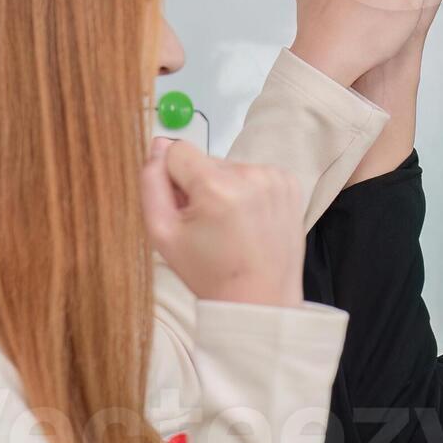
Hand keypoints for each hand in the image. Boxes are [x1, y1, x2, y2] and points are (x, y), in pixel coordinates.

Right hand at [142, 136, 305, 307]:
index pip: (177, 151)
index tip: (185, 210)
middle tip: (209, 226)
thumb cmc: (209, 273)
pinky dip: (248, 193)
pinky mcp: (290, 183)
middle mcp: (250, 175)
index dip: (173, 180)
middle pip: (205, 160)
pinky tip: (249, 222)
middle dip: (200, 186)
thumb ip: (152, 184)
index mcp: (217, 187)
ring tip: (231, 227)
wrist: (261, 298)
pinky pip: (254, 175)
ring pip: (229, 167)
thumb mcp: (162, 233)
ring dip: (224, 190)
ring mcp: (275, 178)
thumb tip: (159, 144)